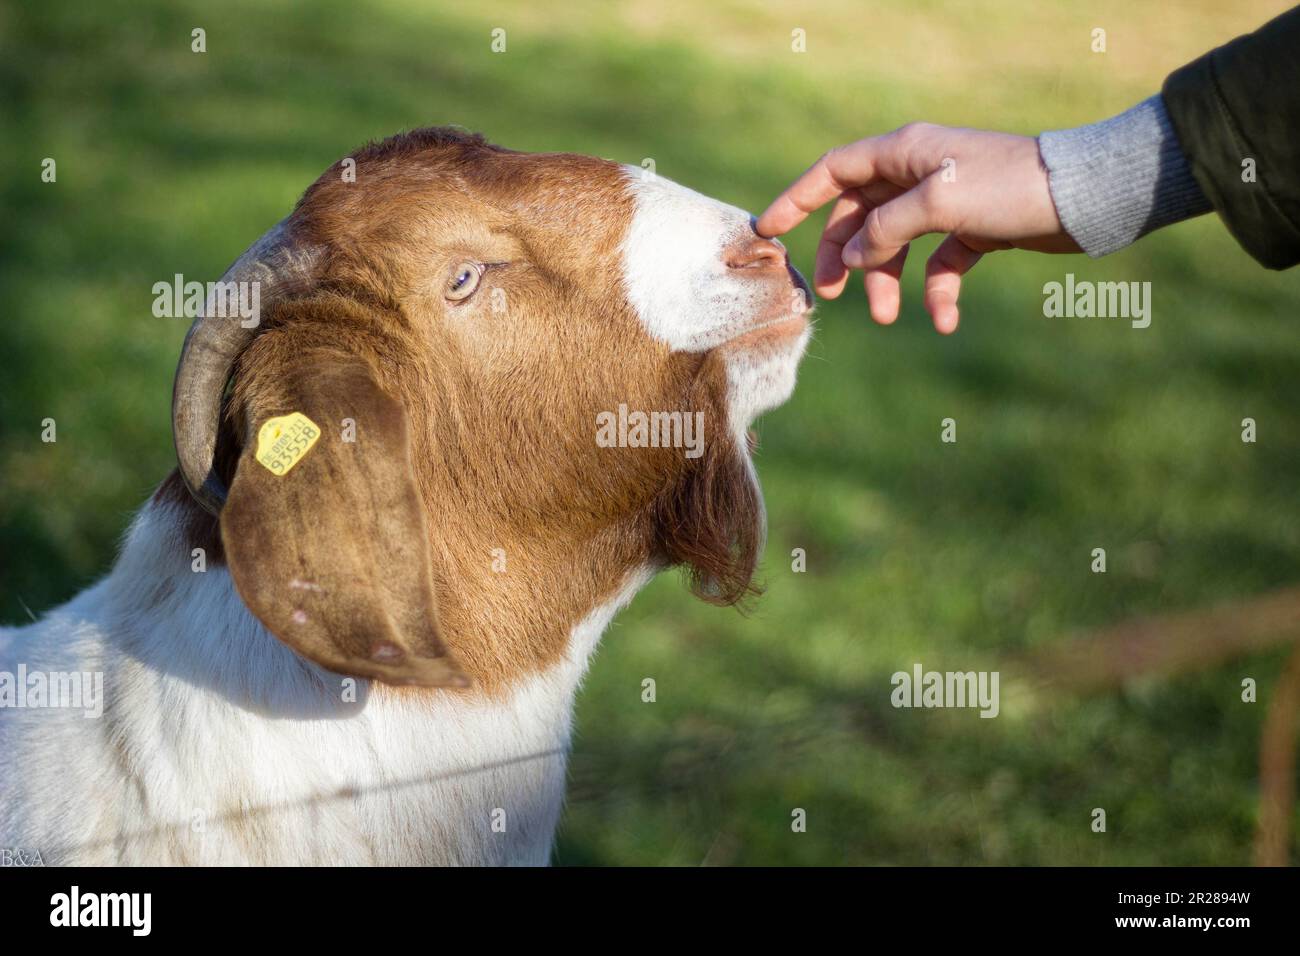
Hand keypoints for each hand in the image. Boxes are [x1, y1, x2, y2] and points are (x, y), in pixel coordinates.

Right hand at [756, 124, 1079, 333]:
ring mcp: (945, 203)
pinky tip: (946, 321)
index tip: (768, 231)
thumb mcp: (936, 204)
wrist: (1083, 197)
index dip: (797, 199)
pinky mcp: (973, 230)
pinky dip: (937, 293)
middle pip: (859, 215)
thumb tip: (854, 257)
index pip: (834, 172)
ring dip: (885, 282)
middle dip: (841, 255)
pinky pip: (939, 264)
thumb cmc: (1009, 187)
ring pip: (895, 245)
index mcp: (903, 153)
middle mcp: (918, 174)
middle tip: (828, 294)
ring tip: (886, 318)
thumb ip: (884, 230)